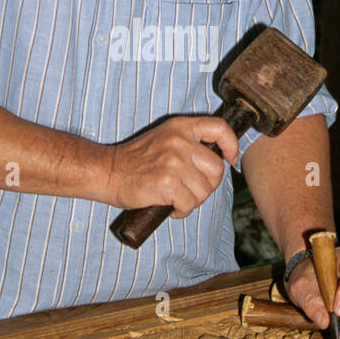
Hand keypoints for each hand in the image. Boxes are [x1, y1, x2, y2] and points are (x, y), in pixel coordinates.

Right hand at [107, 116, 238, 217]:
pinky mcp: (166, 183)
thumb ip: (189, 143)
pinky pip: (189, 204)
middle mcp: (179, 141)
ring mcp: (173, 162)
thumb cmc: (136, 161)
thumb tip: (218, 159)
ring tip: (175, 197)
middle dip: (207, 185)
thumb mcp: (164, 138)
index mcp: (180, 127)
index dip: (231, 146)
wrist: (107, 172)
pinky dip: (181, 211)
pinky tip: (168, 205)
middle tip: (189, 189)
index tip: (229, 159)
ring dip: (192, 201)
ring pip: (204, 191)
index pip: (220, 129)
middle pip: (216, 169)